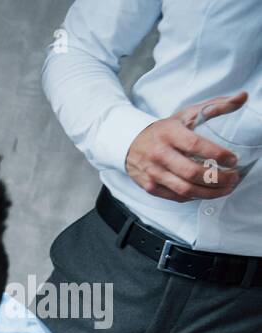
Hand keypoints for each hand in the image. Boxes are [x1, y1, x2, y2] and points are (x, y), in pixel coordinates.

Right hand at [125, 92, 247, 200]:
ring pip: (185, 189)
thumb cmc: (163, 130)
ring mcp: (153, 173)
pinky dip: (195, 196)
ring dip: (209, 192)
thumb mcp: (187, 114)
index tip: (233, 160)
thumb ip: (216, 106)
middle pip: (192, 172)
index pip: (195, 145)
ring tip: (226, 188)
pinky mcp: (149, 186)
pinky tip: (206, 192)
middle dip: (217, 178)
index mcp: (169, 133)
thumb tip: (243, 97)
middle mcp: (159, 154)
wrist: (129, 142)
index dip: (217, 155)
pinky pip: (176, 197)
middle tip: (233, 178)